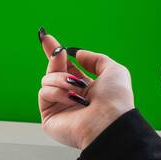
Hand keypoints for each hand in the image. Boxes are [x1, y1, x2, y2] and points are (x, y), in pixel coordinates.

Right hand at [37, 30, 134, 150]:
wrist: (109, 121)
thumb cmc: (115, 99)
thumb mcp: (113, 70)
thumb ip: (95, 59)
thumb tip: (77, 54)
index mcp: (85, 87)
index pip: (66, 67)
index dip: (56, 53)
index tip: (47, 38)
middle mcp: (70, 96)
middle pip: (52, 70)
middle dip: (54, 59)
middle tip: (59, 53)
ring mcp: (59, 106)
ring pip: (47, 79)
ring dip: (62, 79)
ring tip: (77, 88)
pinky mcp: (49, 116)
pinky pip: (44, 92)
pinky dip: (58, 92)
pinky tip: (71, 99)